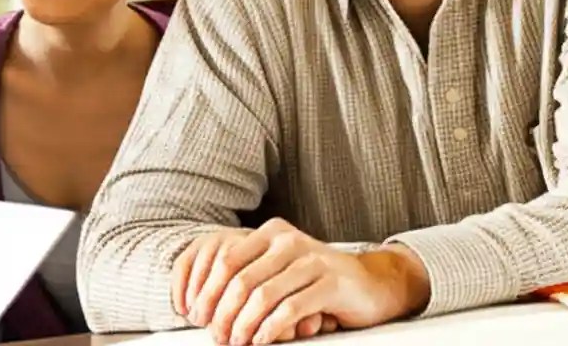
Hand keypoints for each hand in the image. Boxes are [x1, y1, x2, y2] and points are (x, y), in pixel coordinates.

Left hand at [172, 227, 337, 342]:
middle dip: (221, 312)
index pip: (225, 259)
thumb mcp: (280, 268)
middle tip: (215, 335)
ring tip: (235, 341)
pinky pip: (290, 309)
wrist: (371, 282)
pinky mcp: (331, 283)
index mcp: (270, 233)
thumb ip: (249, 276)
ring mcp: (311, 260)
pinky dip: (270, 328)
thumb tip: (206, 305)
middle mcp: (288, 241)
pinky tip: (261, 340)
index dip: (207, 289)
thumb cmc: (316, 280)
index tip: (196, 314)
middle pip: (240, 280)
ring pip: (263, 296)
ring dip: (244, 324)